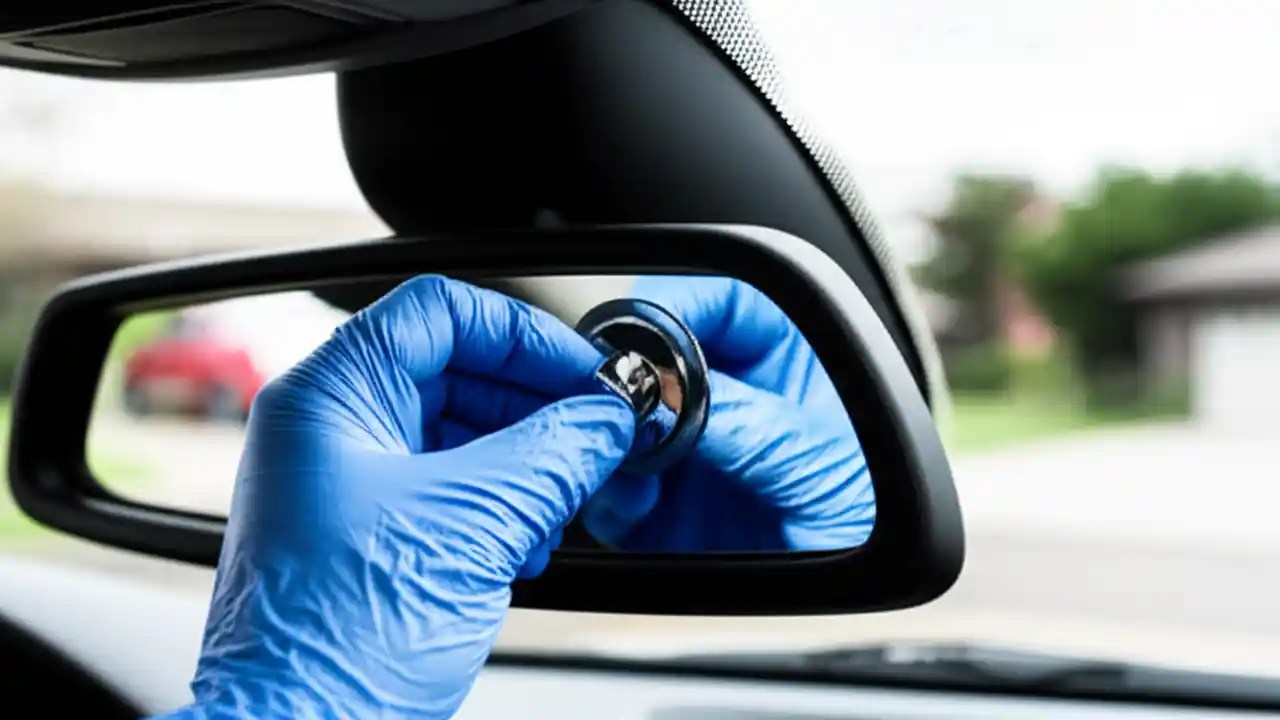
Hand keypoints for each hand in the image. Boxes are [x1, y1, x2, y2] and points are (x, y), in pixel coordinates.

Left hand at [163, 276, 633, 719]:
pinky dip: (500, 503)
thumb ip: (555, 453)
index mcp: (331, 396)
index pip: (440, 310)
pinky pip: (449, 487)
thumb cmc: (339, 638)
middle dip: (535, 404)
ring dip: (525, 459)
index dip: (525, 334)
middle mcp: (331, 428)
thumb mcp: (474, 524)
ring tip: (565, 497)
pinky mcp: (369, 533)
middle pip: (457, 370)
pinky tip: (529, 539)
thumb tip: (608, 417)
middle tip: (594, 432)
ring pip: (459, 432)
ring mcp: (346, 482)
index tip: (584, 372)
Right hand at [580, 276, 873, 551]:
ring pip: (624, 421)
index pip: (728, 303)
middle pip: (659, 359)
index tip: (648, 329)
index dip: (682, 305)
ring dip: (613, 438)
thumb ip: (758, 430)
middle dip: (631, 376)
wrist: (868, 618)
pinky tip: (633, 507)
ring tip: (631, 465)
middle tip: (621, 400)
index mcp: (795, 365)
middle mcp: (737, 401)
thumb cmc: (885, 533)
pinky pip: (615, 489)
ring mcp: (697, 454)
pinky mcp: (667, 511)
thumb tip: (681, 393)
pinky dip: (609, 495)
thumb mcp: (830, 474)